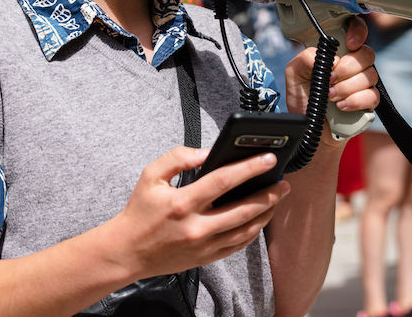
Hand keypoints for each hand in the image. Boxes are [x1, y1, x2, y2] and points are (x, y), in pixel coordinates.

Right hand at [109, 145, 289, 279]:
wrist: (127, 252)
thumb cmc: (139, 211)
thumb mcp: (150, 176)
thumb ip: (177, 158)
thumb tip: (206, 153)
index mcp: (182, 203)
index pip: (224, 181)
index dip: (249, 168)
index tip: (268, 158)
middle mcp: (196, 226)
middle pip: (243, 209)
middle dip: (269, 193)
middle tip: (284, 181)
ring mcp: (203, 246)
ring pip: (246, 229)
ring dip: (267, 212)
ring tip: (278, 197)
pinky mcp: (207, 258)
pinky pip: (238, 245)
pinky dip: (254, 230)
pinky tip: (261, 217)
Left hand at [284, 16, 378, 146]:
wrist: (310, 130)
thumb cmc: (304, 100)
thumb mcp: (294, 75)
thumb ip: (305, 58)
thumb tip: (330, 57)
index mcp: (338, 53)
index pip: (357, 31)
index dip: (358, 32)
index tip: (349, 43)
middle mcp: (354, 65)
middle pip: (367, 53)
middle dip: (347, 67)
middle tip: (330, 79)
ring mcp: (364, 83)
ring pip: (370, 75)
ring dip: (347, 87)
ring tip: (330, 96)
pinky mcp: (370, 102)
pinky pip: (372, 95)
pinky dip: (355, 100)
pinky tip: (341, 106)